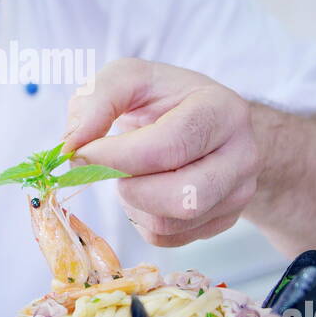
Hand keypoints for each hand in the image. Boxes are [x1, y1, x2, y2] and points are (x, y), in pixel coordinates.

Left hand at [61, 58, 258, 246]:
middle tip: (106, 168)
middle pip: (182, 197)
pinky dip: (142, 220)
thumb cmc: (165, 98)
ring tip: (129, 175)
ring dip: (133, 204)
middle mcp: (243, 154)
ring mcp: (239, 193)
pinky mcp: (225, 220)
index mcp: (222, 110)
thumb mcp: (131, 78)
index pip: (171, 145)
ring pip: (172, 223)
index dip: (118, 156)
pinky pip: (170, 238)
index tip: (82, 153)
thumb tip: (72, 143)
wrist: (205, 122)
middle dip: (129, 187)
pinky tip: (145, 191)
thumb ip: (97, 98)